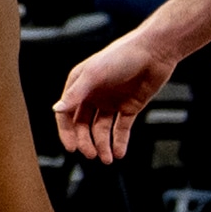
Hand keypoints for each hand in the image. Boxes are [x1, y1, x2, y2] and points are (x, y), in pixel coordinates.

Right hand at [55, 28, 171, 162]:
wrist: (154, 52)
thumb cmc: (120, 56)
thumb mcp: (94, 74)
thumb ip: (75, 93)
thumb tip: (56, 109)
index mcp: (79, 85)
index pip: (67, 113)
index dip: (67, 132)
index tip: (72, 148)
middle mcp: (93, 95)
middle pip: (83, 125)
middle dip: (86, 141)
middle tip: (92, 155)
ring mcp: (110, 102)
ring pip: (101, 130)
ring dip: (102, 145)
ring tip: (108, 159)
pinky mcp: (129, 108)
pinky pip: (121, 129)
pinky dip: (120, 141)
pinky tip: (119, 153)